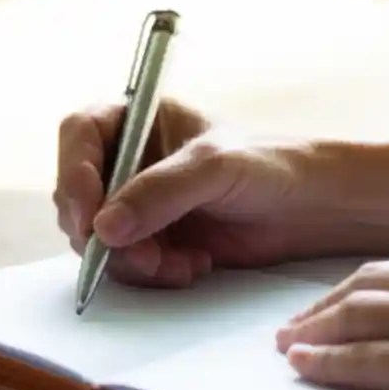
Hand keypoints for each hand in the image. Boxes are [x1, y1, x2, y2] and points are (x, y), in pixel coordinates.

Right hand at [53, 98, 318, 286]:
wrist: (315, 210)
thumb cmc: (274, 166)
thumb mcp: (214, 168)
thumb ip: (159, 192)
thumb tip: (103, 228)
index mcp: (140, 117)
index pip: (80, 134)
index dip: (74, 172)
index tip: (89, 215)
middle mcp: (132, 157)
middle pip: (79, 193)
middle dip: (103, 232)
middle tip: (138, 254)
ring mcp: (140, 201)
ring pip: (99, 236)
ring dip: (130, 259)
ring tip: (175, 264)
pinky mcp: (155, 238)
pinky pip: (127, 262)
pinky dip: (152, 272)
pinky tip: (192, 266)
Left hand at [275, 240, 388, 389]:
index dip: (379, 279)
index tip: (358, 293)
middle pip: (373, 278)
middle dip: (331, 298)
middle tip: (302, 318)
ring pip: (357, 312)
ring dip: (314, 327)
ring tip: (287, 343)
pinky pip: (362, 359)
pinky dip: (325, 362)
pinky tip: (303, 368)